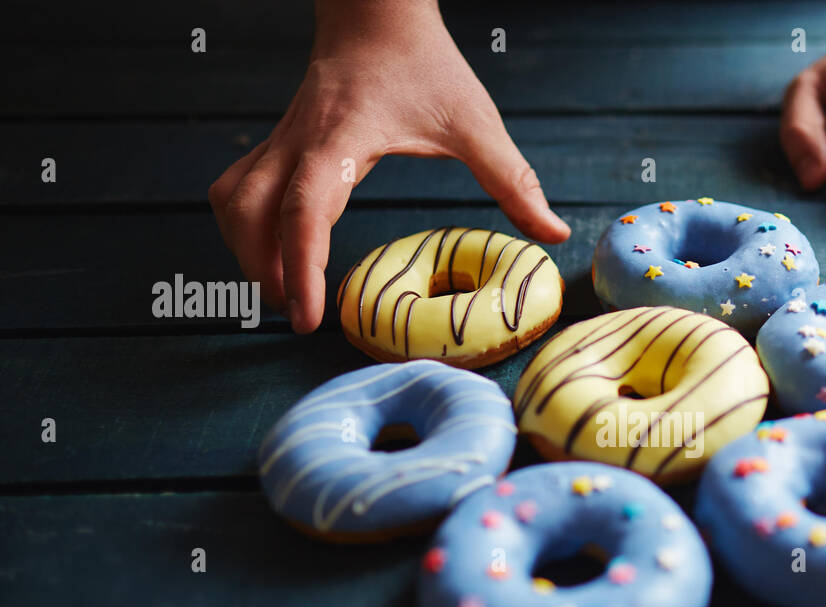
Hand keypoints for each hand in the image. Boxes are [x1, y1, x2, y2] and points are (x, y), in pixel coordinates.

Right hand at [208, 0, 569, 332]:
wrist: (376, 9)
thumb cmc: (427, 63)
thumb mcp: (476, 122)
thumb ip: (514, 180)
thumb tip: (554, 233)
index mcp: (342, 140)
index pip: (303, 210)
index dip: (300, 268)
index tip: (305, 318)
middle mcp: (299, 140)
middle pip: (248, 213)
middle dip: (263, 269)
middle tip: (295, 315)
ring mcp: (281, 138)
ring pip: (232, 200)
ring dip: (245, 249)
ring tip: (281, 290)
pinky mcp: (277, 139)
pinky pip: (237, 187)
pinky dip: (244, 225)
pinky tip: (273, 250)